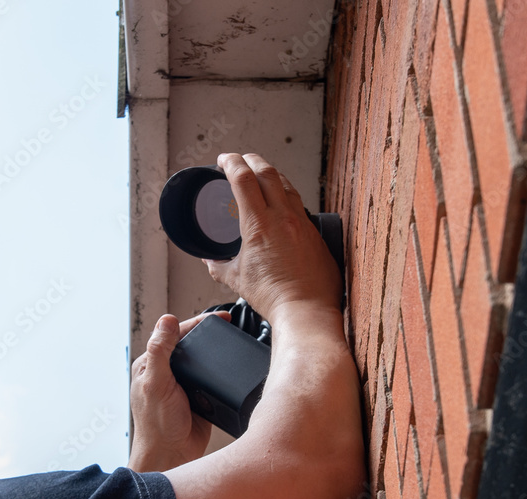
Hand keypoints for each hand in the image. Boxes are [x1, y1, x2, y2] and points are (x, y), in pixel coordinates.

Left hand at [128, 311, 230, 472]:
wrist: (172, 456)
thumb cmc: (156, 425)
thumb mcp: (157, 383)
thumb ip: (160, 351)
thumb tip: (166, 320)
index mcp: (151, 364)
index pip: (173, 334)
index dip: (195, 323)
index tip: (217, 318)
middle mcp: (166, 372)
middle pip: (189, 344)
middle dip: (207, 334)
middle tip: (229, 325)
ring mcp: (183, 384)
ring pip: (201, 360)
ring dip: (215, 352)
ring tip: (232, 340)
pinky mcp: (198, 397)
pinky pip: (211, 378)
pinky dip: (221, 371)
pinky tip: (231, 366)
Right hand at [204, 153, 342, 320]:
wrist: (306, 311)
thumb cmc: (274, 297)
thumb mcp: (237, 280)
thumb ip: (220, 265)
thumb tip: (211, 260)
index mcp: (259, 225)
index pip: (243, 179)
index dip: (230, 162)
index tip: (223, 160)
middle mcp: (283, 217)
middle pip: (267, 171)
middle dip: (250, 159)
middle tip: (240, 160)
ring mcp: (302, 223)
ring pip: (287, 184)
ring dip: (271, 174)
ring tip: (261, 176)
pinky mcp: (315, 233)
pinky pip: (299, 204)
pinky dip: (286, 195)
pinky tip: (282, 204)